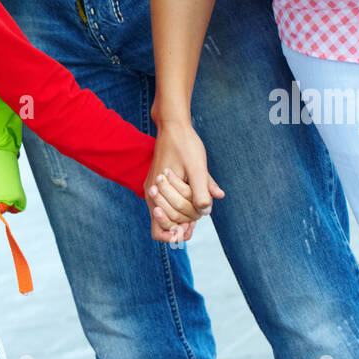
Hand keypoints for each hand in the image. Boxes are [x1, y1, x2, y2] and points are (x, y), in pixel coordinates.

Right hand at [146, 112, 224, 242]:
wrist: (174, 126)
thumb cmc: (184, 144)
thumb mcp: (197, 167)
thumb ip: (202, 191)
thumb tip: (206, 212)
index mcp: (156, 192)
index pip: (160, 228)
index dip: (176, 233)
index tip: (191, 228)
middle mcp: (152, 194)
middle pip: (167, 222)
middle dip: (185, 221)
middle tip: (201, 208)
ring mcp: (155, 190)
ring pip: (169, 214)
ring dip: (185, 213)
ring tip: (201, 204)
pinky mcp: (161, 185)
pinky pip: (171, 203)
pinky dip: (184, 205)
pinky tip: (198, 199)